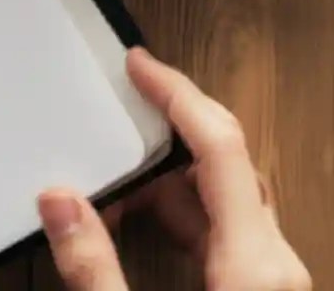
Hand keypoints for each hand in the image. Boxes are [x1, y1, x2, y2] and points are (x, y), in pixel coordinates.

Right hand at [38, 48, 310, 290]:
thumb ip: (95, 269)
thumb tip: (60, 205)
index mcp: (254, 264)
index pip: (221, 146)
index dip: (177, 95)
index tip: (142, 66)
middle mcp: (273, 264)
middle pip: (225, 165)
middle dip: (164, 134)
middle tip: (120, 110)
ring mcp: (272, 279)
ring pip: (224, 199)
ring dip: (165, 181)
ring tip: (109, 181)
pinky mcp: (259, 290)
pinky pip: (225, 230)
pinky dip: (179, 213)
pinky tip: (134, 222)